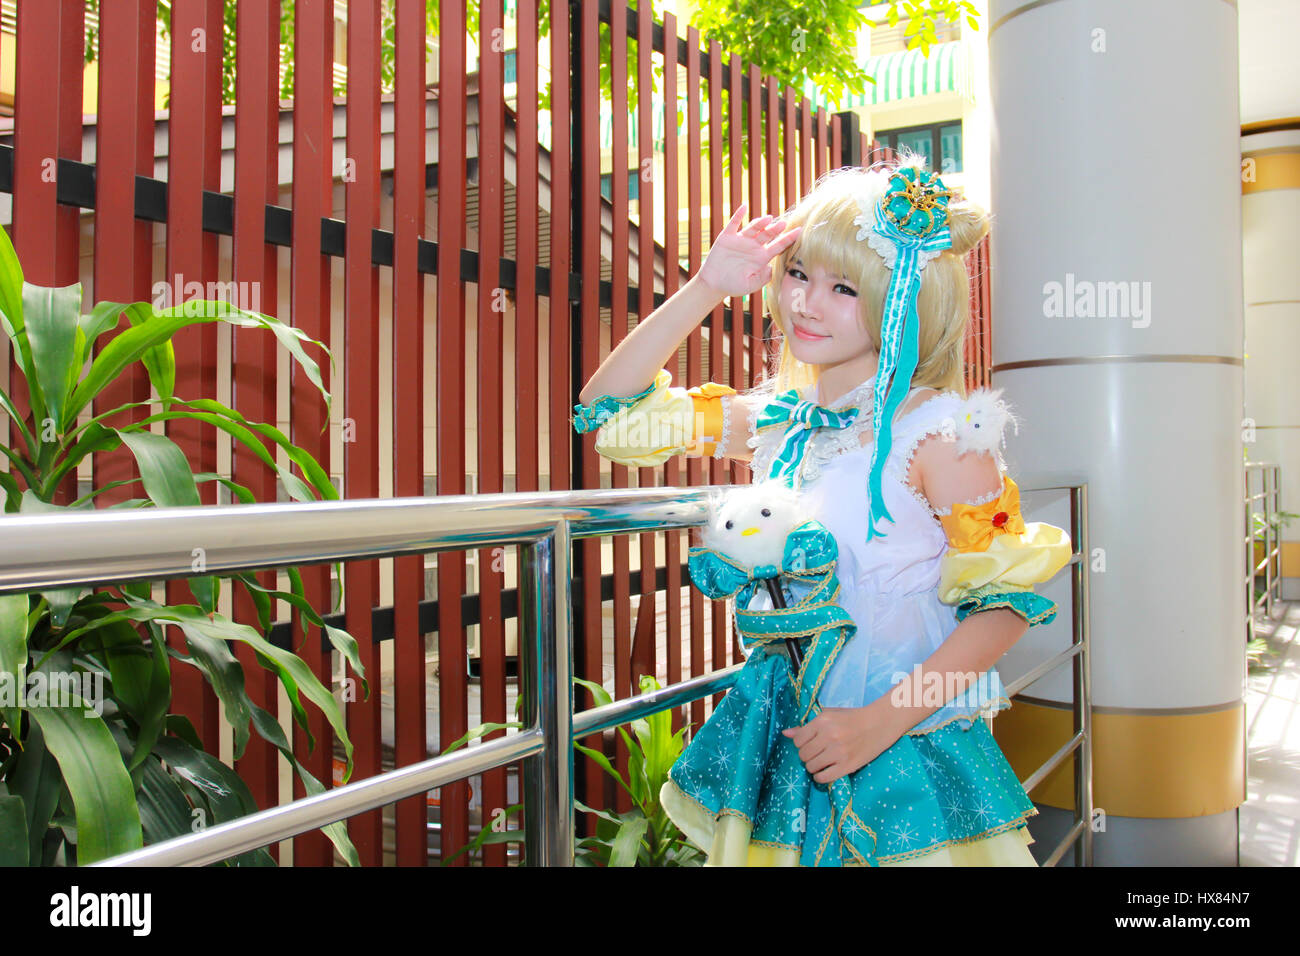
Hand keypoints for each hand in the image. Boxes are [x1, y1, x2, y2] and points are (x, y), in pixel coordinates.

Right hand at [697, 201, 801, 299]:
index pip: (778, 246)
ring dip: (760, 222)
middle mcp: (753, 246)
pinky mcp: (727, 237)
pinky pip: (734, 224)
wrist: (714, 283)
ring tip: (768, 218)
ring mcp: (741, 240)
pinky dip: (738, 215)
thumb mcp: (750, 285)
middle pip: (767, 235)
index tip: (799, 231)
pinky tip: (744, 207)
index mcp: (761, 257)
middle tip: (783, 224)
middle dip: (775, 229)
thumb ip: (763, 278)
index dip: (788, 238)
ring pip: (753, 228)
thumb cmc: (733, 286)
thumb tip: (772, 268)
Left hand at [782, 706, 896, 783]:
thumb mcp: (829, 715)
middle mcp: (829, 736)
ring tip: (821, 761)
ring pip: (811, 767)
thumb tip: (786, 733)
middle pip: (803, 755)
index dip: (801, 744)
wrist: (879, 724)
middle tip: (816, 753)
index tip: (809, 743)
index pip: (798, 740)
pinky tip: (825, 771)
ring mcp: (838, 752)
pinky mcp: (848, 765)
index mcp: (822, 721)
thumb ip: (807, 725)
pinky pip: (823, 777)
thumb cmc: (852, 718)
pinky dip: (820, 776)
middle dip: (807, 756)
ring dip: (813, 766)